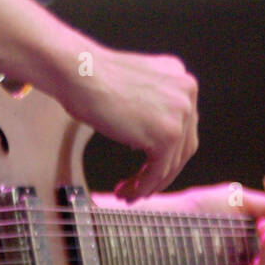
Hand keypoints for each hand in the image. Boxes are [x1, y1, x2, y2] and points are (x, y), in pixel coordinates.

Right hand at [59, 45, 198, 197]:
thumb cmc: (92, 77)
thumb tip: (153, 138)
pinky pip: (158, 171)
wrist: (78, 72)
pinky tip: (127, 190)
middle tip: (141, 185)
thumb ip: (153, 106)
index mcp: (180, 78)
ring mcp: (180, 113)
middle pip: (183, 146)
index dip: (167, 152)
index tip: (151, 166)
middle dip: (161, 171)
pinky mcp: (167, 134)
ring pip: (172, 162)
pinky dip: (143, 186)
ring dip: (150, 183)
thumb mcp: (135, 86)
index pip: (183, 126)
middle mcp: (186, 92)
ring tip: (129, 192)